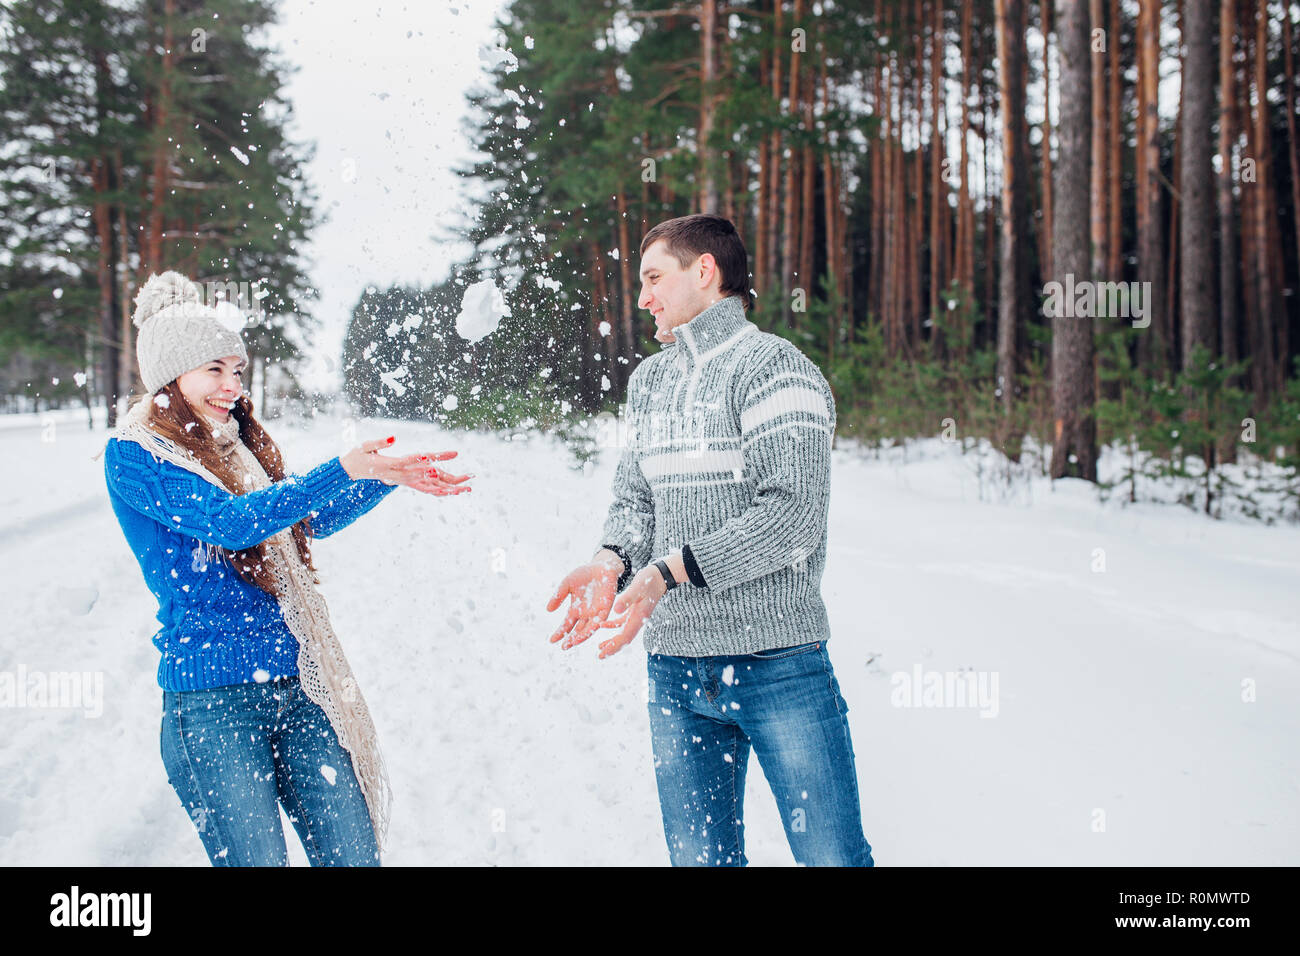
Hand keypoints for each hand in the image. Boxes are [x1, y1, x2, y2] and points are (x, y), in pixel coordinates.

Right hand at [341, 437, 472, 495]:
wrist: (351, 471)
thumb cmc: (358, 456)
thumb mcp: (364, 446)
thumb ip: (379, 442)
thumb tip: (394, 438)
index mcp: (389, 465)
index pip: (408, 460)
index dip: (420, 459)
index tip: (431, 457)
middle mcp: (398, 475)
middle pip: (422, 473)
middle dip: (441, 472)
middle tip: (460, 472)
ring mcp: (402, 480)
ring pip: (426, 485)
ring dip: (446, 486)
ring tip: (465, 487)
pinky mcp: (404, 482)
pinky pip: (423, 488)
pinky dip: (437, 490)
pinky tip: (452, 492)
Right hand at [546, 553, 623, 649]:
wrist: (601, 566)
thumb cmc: (583, 575)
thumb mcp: (567, 584)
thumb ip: (559, 596)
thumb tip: (548, 610)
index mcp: (575, 610)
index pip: (567, 625)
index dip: (560, 633)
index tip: (552, 640)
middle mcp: (585, 614)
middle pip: (578, 630)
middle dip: (571, 639)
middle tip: (564, 647)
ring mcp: (596, 612)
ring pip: (589, 628)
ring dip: (582, 636)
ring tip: (574, 642)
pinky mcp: (606, 607)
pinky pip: (602, 619)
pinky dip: (596, 624)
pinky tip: (590, 630)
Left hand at [596, 564, 667, 658]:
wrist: (660, 575)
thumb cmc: (649, 580)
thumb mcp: (637, 587)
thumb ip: (627, 598)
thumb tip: (615, 610)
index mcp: (638, 617)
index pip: (625, 636)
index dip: (614, 646)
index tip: (603, 653)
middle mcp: (638, 619)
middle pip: (624, 638)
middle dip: (612, 648)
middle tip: (600, 656)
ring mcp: (636, 616)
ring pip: (623, 632)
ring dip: (612, 640)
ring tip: (600, 647)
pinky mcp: (634, 610)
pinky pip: (622, 622)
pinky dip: (613, 626)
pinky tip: (603, 625)